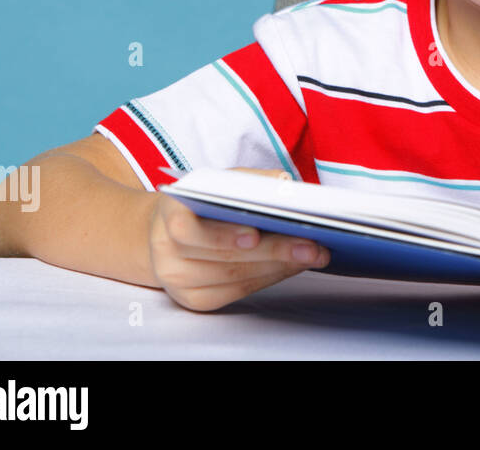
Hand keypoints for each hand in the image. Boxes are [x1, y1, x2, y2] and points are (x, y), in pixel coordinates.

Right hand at [148, 167, 329, 311]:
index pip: (189, 230)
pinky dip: (269, 278)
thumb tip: (286, 184)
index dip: (224, 235)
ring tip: (312, 255)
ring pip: (234, 277)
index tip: (257, 234)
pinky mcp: (194, 299)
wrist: (169, 230)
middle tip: (311, 247)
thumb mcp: (219, 181)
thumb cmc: (203, 201)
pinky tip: (291, 267)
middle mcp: (167, 250)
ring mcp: (178, 279)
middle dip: (273, 251)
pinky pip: (236, 292)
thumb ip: (249, 181)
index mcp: (170, 213)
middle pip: (223, 257)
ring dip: (278, 267)